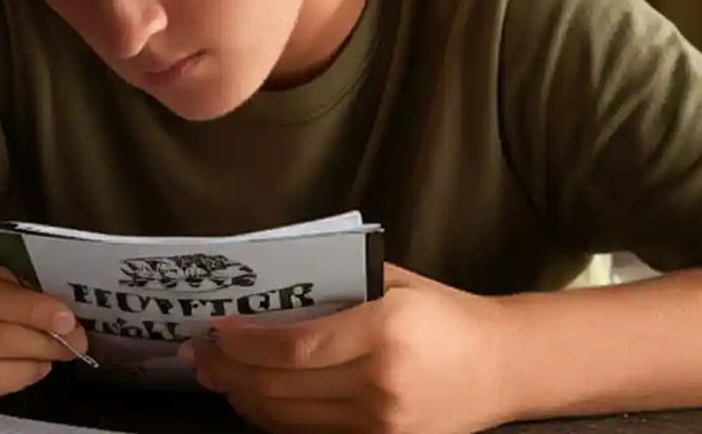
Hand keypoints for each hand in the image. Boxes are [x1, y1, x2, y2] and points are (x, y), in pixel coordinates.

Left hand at [180, 264, 513, 433]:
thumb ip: (333, 286)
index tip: (214, 331)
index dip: (244, 345)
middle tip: (198, 355)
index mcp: (384, 330)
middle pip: (280, 388)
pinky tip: (255, 397)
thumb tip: (264, 295)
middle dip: (228, 373)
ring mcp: (381, 425)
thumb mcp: (392, 282)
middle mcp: (380, 384)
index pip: (294, 348)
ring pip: (287, 419)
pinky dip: (274, 418)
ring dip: (243, 398)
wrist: (504, 367)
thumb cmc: (443, 313)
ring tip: (218, 376)